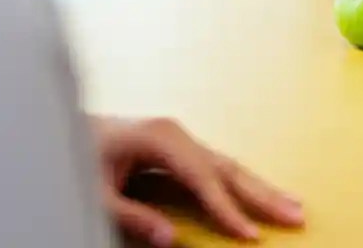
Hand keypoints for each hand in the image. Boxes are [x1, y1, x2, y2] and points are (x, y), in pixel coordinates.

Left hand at [92, 115, 303, 246]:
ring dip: (262, 188)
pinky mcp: (181, 146)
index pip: (204, 180)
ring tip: (295, 207)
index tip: (253, 236)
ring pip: (230, 165)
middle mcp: (178, 134)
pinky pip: (218, 166)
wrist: (64, 127)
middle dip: (264, 195)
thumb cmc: (78, 156)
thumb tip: (171, 241)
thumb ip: (132, 217)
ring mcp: (181, 137)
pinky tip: (262, 196)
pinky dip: (242, 184)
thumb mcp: (96, 194)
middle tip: (298, 216)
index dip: (229, 210)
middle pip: (229, 168)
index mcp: (161, 138)